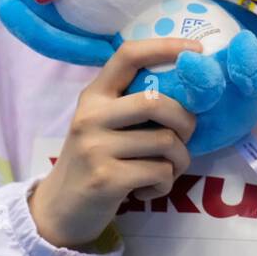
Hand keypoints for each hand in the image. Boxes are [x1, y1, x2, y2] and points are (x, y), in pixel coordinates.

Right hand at [29, 39, 198, 249]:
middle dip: (186, 121)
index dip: (166, 46)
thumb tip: (190, 89)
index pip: (128, 55)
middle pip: (157, 103)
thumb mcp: (104, 123)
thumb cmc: (95, 160)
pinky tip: (150, 187)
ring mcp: (95, 148)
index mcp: (95, 95)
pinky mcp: (105, 179)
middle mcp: (91, 116)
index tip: (197, 49)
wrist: (60, 209)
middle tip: (185, 136)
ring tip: (167, 168)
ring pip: (166, 142)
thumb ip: (133, 104)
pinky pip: (160, 172)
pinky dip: (165, 182)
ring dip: (180, 159)